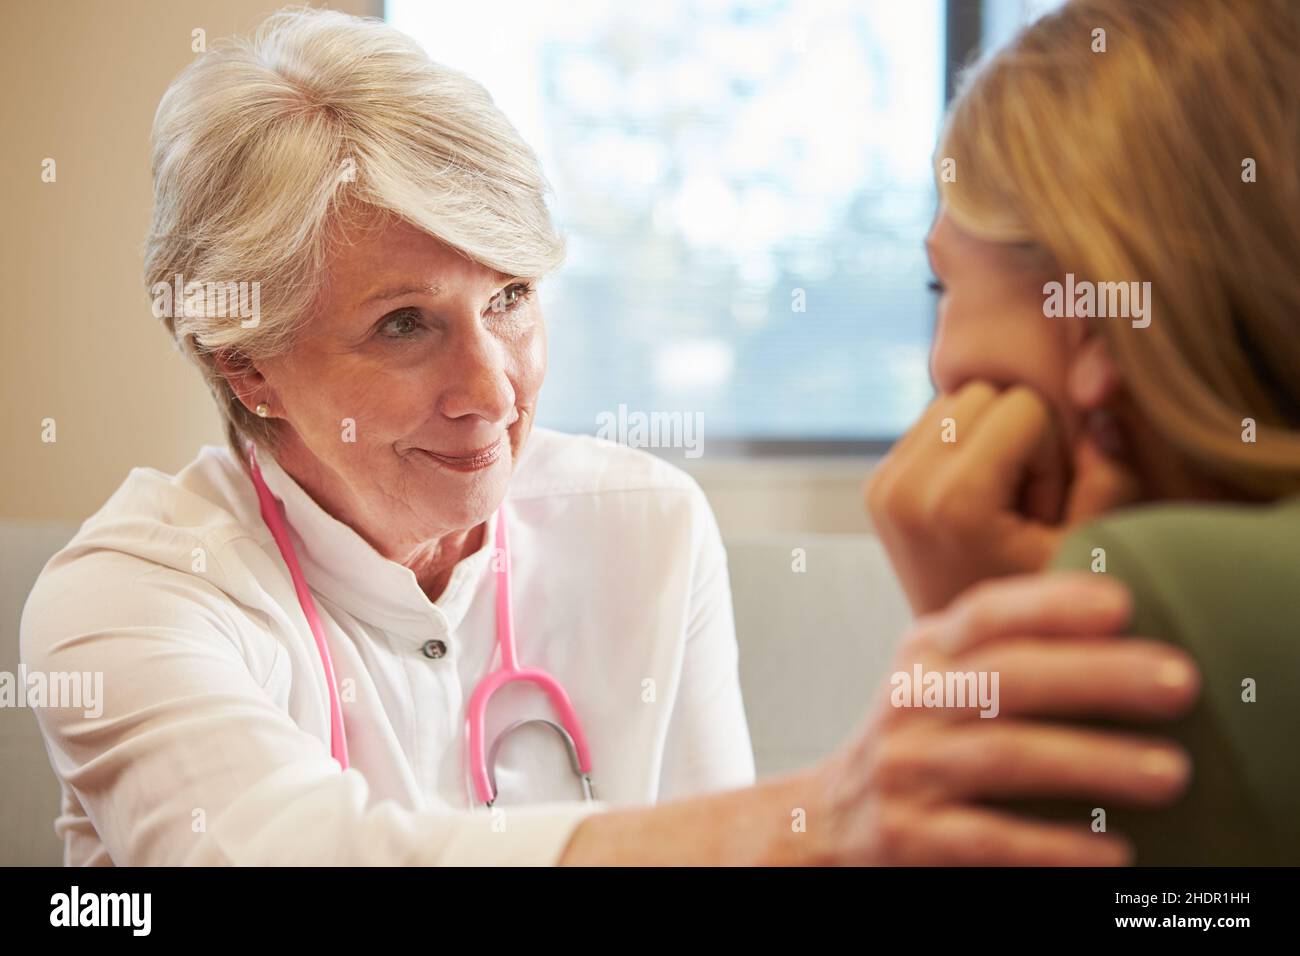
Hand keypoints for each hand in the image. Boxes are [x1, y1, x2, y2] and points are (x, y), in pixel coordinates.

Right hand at [805, 572, 1197, 865]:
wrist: (828, 821)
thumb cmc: (918, 744)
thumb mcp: (939, 680)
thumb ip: (1002, 652)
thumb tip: (1127, 623)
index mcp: (924, 654)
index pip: (985, 615)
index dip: (1052, 605)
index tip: (1124, 603)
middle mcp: (910, 703)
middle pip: (1005, 678)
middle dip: (1097, 676)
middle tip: (1179, 683)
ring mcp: (904, 771)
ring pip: (1003, 757)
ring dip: (1092, 762)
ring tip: (1169, 773)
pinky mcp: (906, 838)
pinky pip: (987, 840)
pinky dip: (1053, 846)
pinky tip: (1111, 851)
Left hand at [865, 381, 1138, 614]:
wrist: (977, 656)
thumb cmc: (1049, 607)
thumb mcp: (1095, 547)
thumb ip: (1110, 476)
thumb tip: (1100, 406)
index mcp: (953, 501)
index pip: (1024, 406)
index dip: (1051, 454)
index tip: (1042, 515)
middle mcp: (903, 488)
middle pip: (983, 395)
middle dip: (1018, 439)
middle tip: (1022, 510)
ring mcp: (882, 486)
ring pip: (956, 403)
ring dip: (991, 440)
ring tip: (1001, 509)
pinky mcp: (877, 486)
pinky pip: (932, 424)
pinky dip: (964, 447)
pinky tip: (977, 505)